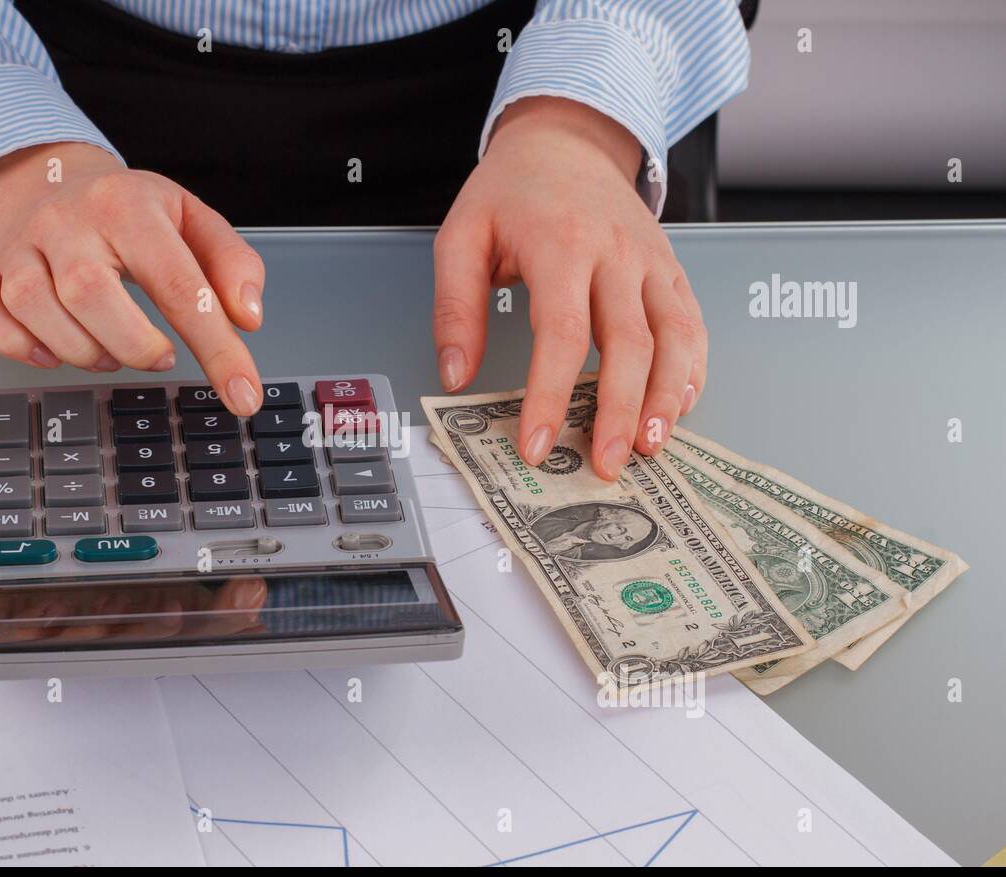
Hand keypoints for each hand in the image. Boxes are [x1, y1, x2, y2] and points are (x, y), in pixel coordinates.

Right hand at [0, 142, 264, 415]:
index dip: (216, 347)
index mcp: (128, 206)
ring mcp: (21, 247)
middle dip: (134, 345)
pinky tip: (52, 352)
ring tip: (113, 352)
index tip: (242, 394)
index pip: (179, 284)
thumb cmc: (130, 211)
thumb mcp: (192, 218)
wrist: (51, 178)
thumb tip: (248, 317)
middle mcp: (67, 222)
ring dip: (83, 351)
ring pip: (36, 309)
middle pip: (90, 295)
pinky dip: (18, 346)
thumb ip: (233, 263)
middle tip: (159, 355)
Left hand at [433, 97, 706, 478]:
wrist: (567, 141)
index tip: (536, 446)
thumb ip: (455, 308)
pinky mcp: (670, 270)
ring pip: (675, 337)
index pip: (561, 333)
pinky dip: (692, 369)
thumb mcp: (462, 237)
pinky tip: (680, 408)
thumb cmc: (511, 192)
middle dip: (618, 413)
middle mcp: (616, 253)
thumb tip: (455, 377)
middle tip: (604, 466)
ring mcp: (651, 261)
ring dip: (666, 399)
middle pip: (629, 344)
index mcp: (560, 244)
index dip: (551, 395)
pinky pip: (692, 324)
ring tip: (649, 448)